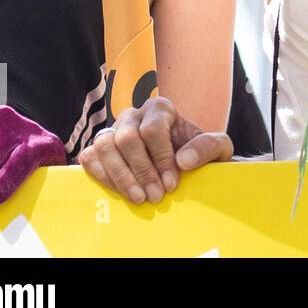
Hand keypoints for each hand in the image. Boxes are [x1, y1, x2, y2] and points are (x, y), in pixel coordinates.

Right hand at [78, 96, 231, 203]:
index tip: (172, 183)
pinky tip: (122, 193)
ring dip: (120, 176)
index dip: (161, 158)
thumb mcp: (218, 147)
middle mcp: (133, 115)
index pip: (153, 129)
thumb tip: (183, 161)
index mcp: (160, 108)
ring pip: (104, 146)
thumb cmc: (200, 151)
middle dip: (142, 171)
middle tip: (156, 196)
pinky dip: (102, 177)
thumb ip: (208, 147)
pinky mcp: (99, 148)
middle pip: (127, 138)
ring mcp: (113, 130)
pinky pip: (89, 158)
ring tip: (139, 199)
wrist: (187, 162)